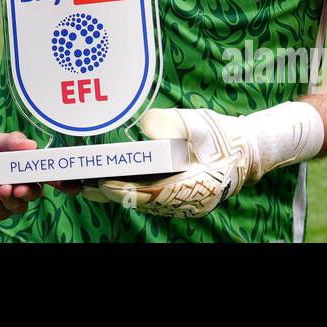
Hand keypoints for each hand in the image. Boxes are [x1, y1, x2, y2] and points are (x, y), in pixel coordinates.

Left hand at [0, 131, 48, 219]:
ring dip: (13, 198)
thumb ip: (12, 141)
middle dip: (30, 191)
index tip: (46, 173)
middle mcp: (18, 185)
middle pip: (34, 193)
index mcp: (22, 169)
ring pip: (19, 205)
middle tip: (20, 187)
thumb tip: (32, 144)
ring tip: (3, 188)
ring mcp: (6, 199)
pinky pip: (1, 211)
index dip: (48, 176)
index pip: (42, 174)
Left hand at [82, 108, 253, 218]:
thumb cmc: (224, 136)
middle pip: (142, 200)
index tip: (102, 183)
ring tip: (81, 183)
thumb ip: (172, 124)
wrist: (248, 151)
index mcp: (197, 184)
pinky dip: (126, 191)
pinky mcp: (179, 198)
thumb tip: (144, 127)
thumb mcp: (199, 124)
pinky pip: (149, 197)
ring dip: (113, 192)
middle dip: (109, 192)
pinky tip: (104, 182)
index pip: (155, 192)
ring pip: (143, 201)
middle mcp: (188, 200)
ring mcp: (184, 202)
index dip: (126, 190)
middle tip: (78, 185)